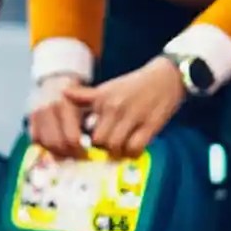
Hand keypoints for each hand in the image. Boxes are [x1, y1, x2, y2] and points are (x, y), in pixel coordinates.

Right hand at [27, 74, 86, 158]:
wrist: (56, 79)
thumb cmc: (76, 94)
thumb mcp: (87, 101)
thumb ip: (91, 120)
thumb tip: (95, 143)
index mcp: (64, 104)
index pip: (71, 138)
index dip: (79, 149)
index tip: (85, 153)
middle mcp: (47, 109)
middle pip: (56, 143)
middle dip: (67, 153)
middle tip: (76, 156)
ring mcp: (36, 114)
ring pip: (44, 144)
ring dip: (56, 152)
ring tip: (67, 154)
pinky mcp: (29, 118)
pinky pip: (35, 139)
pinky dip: (44, 146)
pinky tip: (55, 146)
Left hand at [65, 57, 185, 158]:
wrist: (166, 77)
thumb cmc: (135, 85)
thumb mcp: (109, 87)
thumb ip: (86, 95)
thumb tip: (63, 93)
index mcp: (103, 98)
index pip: (84, 127)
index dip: (85, 139)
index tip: (89, 144)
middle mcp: (115, 107)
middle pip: (99, 141)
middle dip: (102, 148)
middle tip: (108, 147)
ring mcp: (133, 116)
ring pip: (115, 146)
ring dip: (118, 152)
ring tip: (122, 148)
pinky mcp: (150, 125)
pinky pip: (135, 148)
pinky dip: (133, 152)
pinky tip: (135, 147)